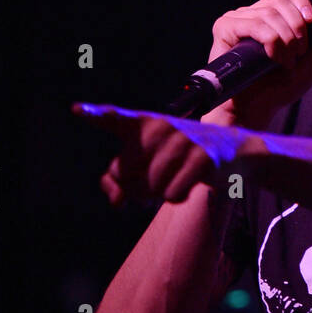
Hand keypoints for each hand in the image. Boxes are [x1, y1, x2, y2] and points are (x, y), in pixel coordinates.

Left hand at [72, 103, 241, 206]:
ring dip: (160, 193)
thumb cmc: (184, 159)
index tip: (76, 110)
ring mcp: (183, 140)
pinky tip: (190, 182)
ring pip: (151, 187)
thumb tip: (115, 202)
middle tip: (154, 181)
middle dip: (136, 187)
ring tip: (176, 178)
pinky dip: (178, 196)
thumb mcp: (150, 166)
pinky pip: (172, 195)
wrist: (235, 152)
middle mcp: (161, 126)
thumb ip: (121, 181)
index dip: (96, 115)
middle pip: (125, 173)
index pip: (117, 119)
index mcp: (144, 123)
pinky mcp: (203, 157)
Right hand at [202, 0, 311, 131]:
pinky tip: (273, 59)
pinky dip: (272, 42)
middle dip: (297, 28)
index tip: (311, 22)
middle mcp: (254, 11)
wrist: (257, 109)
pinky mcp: (225, 27)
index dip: (302, 0)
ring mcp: (238, 18)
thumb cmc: (284, 85)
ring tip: (286, 62)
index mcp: (273, 13)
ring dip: (286, 40)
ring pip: (270, 12)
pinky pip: (256, 24)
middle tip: (298, 54)